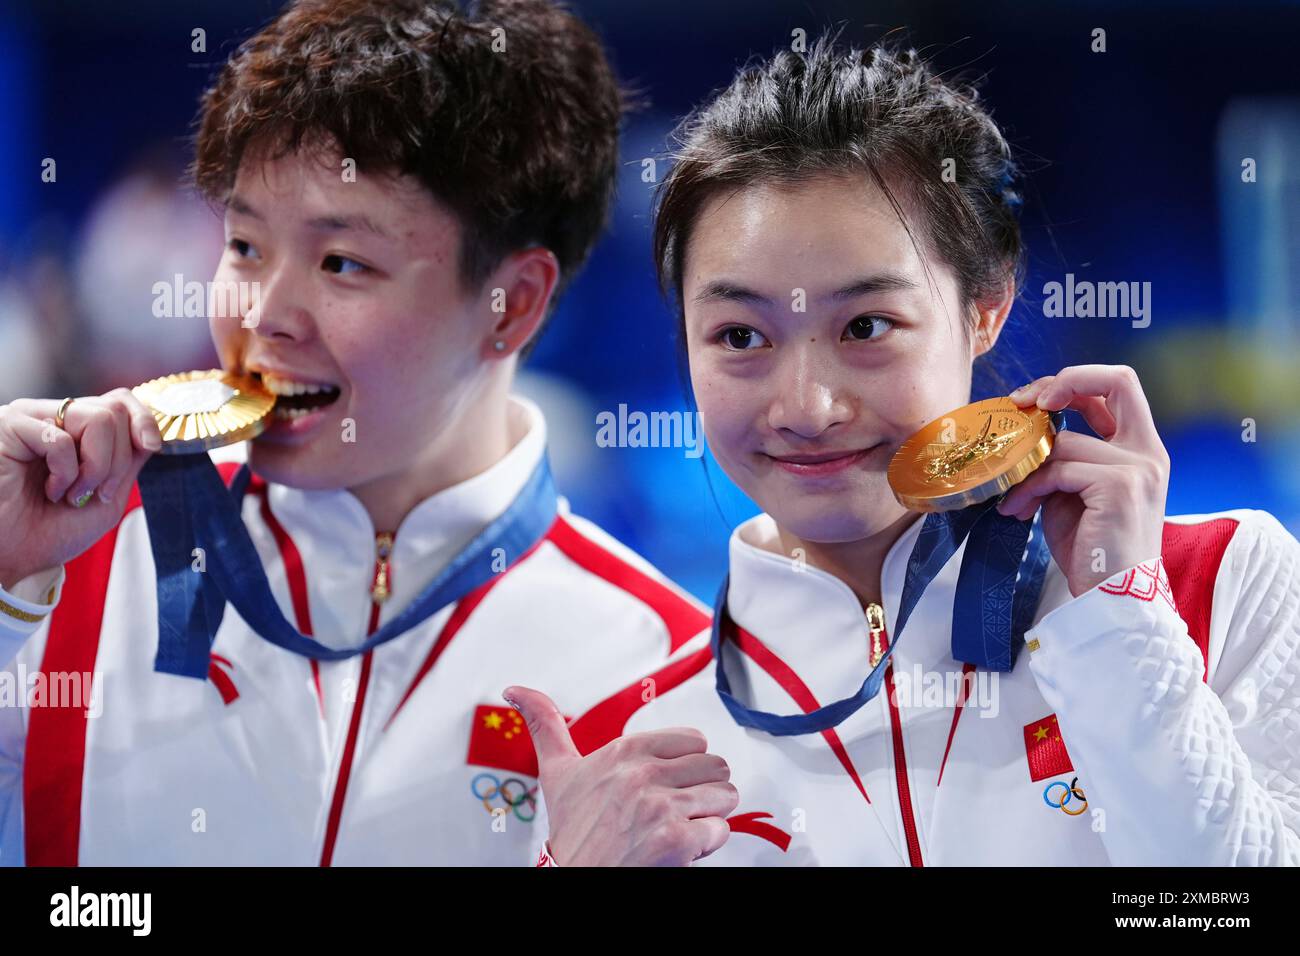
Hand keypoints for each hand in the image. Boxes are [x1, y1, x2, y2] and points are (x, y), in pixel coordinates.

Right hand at [0, 388, 161, 586]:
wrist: (14, 559)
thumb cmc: (52, 531)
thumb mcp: (107, 497)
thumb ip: (128, 462)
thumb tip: (150, 434)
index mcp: (74, 430)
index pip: (118, 401)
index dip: (143, 420)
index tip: (151, 446)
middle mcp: (52, 417)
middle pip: (114, 411)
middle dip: (118, 460)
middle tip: (96, 493)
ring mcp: (30, 418)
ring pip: (99, 418)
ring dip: (98, 467)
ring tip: (73, 494)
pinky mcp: (9, 426)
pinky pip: (62, 439)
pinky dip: (66, 473)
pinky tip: (50, 491)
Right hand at [505, 685, 738, 865]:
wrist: (574, 879)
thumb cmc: (572, 831)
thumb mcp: (557, 773)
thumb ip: (545, 724)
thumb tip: (516, 690)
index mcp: (624, 751)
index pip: (695, 741)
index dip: (686, 766)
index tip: (666, 784)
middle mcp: (643, 774)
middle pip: (715, 766)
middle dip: (703, 790)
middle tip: (676, 808)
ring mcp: (661, 807)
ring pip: (723, 797)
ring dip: (708, 816)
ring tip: (677, 826)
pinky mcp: (676, 840)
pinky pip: (720, 830)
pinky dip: (706, 844)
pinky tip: (679, 848)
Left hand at [997, 364, 1169, 597]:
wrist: (1112, 598)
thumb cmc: (1091, 550)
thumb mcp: (1075, 494)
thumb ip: (1064, 460)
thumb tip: (1023, 435)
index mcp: (1142, 449)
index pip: (1119, 386)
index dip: (1075, 381)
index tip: (1037, 400)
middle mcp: (1148, 452)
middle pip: (1117, 380)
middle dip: (1062, 382)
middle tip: (1022, 404)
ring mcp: (1139, 467)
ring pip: (1064, 442)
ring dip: (1026, 468)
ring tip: (1013, 497)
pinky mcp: (1120, 486)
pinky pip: (1057, 470)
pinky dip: (1029, 487)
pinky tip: (1017, 509)